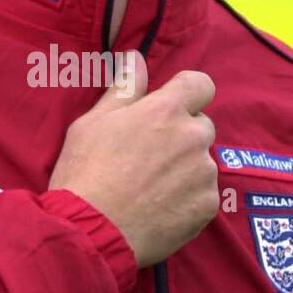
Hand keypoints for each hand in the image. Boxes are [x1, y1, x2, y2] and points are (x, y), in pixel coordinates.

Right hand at [48, 50, 218, 266]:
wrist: (91, 232)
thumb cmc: (85, 173)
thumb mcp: (93, 123)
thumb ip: (123, 90)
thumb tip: (137, 60)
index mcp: (165, 110)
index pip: (200, 84)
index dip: (187, 93)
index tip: (169, 108)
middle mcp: (192, 137)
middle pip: (201, 125)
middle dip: (181, 135)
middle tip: (148, 157)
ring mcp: (203, 173)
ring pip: (202, 162)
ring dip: (185, 169)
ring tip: (150, 188)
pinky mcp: (207, 206)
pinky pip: (204, 194)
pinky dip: (187, 199)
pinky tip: (159, 209)